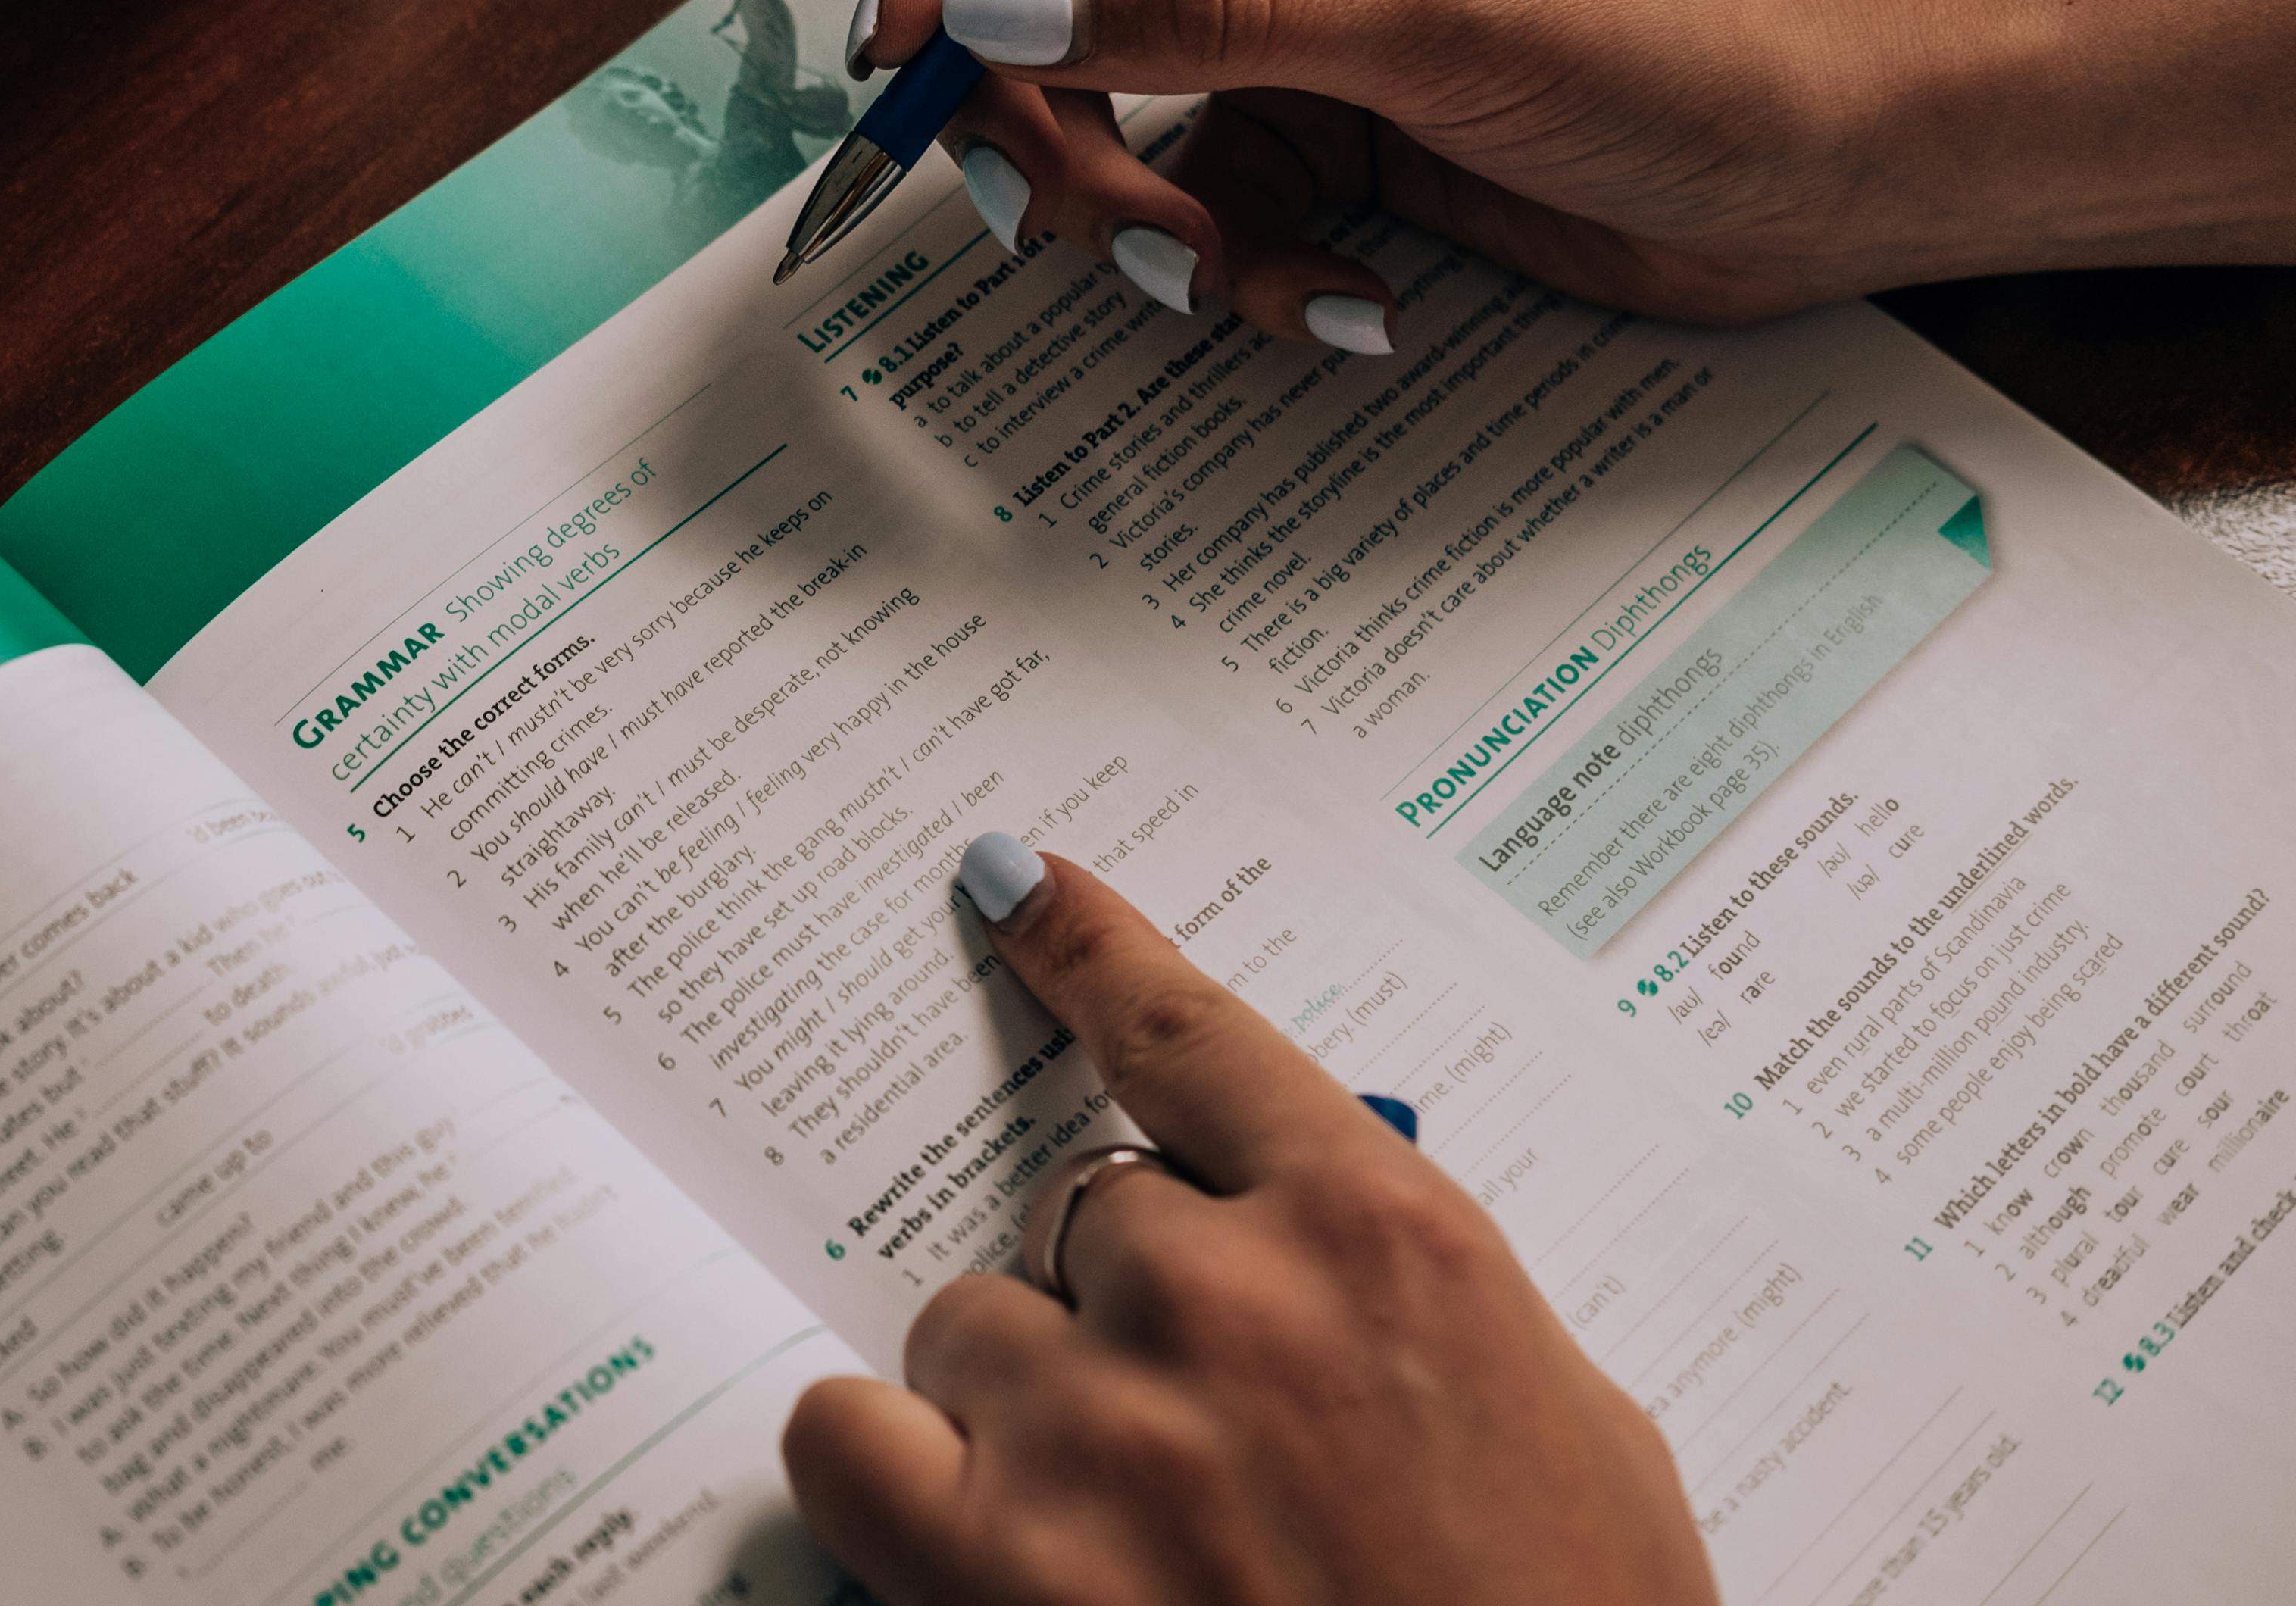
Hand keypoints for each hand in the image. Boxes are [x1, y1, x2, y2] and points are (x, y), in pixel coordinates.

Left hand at [779, 844, 1713, 1605]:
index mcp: (1386, 1240)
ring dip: (1023, 1409)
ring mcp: (1104, 1421)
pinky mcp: (993, 1558)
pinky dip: (883, 1473)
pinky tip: (959, 1534)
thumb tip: (1335, 1269)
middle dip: (1124, 1313)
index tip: (1017, 884)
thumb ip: (1429, 1309)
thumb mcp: (1577, 1438)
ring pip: (971, 1325)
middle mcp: (1232, 1297)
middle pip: (1083, 1215)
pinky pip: (845, 1432)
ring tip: (1127, 1535)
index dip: (1091, 950)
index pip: (1190, 1037)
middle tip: (1204, 1447)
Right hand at [853, 0, 2295, 337]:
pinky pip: (1180, 197)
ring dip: (1118, 209)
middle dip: (1028, 103)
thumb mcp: (1442, 6)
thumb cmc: (1713, 22)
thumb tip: (985, 6)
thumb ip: (1197, 7)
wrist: (1867, 154)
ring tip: (1218, 271)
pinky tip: (1329, 293)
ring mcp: (1278, 3)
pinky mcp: (1311, 120)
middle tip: (1067, 208)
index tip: (918, 39)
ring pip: (1083, 100)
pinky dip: (1224, 266)